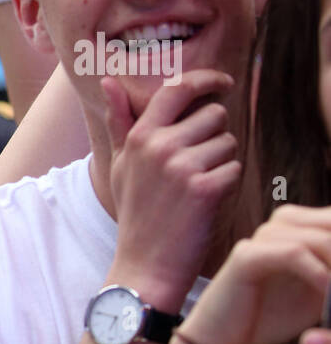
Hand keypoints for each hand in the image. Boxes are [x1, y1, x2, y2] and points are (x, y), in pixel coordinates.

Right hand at [103, 69, 241, 309]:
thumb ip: (119, 121)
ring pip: (229, 142)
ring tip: (198, 186)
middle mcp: (160, 146)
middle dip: (214, 135)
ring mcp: (182, 167)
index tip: (224, 82)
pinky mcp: (206, 189)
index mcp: (140, 137)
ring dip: (222, 161)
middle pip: (214, 115)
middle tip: (197, 165)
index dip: (206, 79)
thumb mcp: (121, 164)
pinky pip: (235, 167)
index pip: (177, 88)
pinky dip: (228, 183)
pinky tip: (206, 201)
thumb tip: (107, 80)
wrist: (145, 264)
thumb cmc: (136, 212)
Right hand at [179, 206, 330, 343]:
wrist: (226, 336)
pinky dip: (321, 274)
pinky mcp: (248, 255)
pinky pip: (294, 255)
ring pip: (322, 238)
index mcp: (305, 225)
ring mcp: (265, 236)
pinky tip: (330, 295)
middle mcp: (285, 222)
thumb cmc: (276, 313)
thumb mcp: (325, 292)